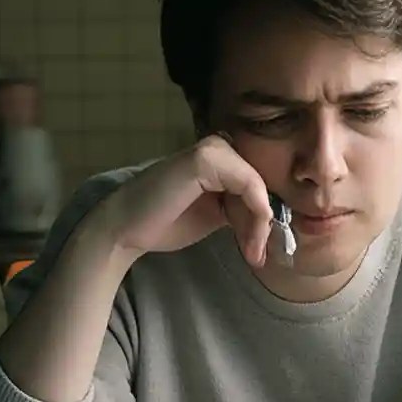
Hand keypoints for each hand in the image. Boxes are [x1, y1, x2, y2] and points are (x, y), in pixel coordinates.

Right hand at [87, 134, 273, 266]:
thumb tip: (275, 219)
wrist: (126, 228)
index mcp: (220, 156)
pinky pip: (249, 186)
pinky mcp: (205, 158)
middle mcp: (218, 145)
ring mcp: (212, 148)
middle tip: (256, 256)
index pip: (257, 182)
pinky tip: (248, 240)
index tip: (261, 248)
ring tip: (251, 253)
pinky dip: (256, 215)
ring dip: (260, 225)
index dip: (264, 215)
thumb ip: (240, 208)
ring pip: (259, 186)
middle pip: (262, 183)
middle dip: (262, 224)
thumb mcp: (215, 214)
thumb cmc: (164, 221)